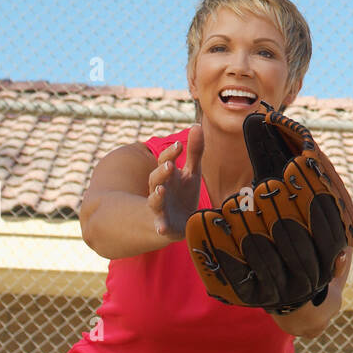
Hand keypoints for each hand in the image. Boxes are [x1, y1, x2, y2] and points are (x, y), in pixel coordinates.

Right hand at [147, 123, 203, 241]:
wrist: (179, 220)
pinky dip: (160, 226)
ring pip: (155, 200)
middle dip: (162, 171)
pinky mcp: (164, 224)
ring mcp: (160, 207)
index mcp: (168, 175)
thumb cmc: (184, 192)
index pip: (165, 160)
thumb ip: (195, 151)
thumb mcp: (192, 171)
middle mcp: (160, 189)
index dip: (171, 153)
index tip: (180, 145)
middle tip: (169, 165)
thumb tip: (197, 125)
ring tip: (161, 190)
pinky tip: (161, 228)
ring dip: (157, 195)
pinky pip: (160, 225)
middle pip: (156, 178)